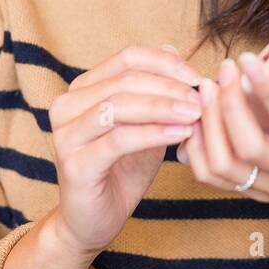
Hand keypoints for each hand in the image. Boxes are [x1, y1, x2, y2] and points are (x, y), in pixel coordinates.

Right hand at [46, 46, 202, 255]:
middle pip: (126, 80)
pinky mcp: (74, 164)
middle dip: (170, 87)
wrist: (95, 220)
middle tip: (201, 98)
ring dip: (164, 108)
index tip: (196, 77)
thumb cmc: (122, 169)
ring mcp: (66, 135)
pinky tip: (181, 135)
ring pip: (120, 105)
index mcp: (83, 89)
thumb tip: (174, 47)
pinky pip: (119, 140)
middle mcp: (67, 105)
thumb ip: (155, 89)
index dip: (165, 63)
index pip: (127, 58)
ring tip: (195, 115)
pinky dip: (154, 133)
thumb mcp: (146, 123)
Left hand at [179, 51, 268, 224]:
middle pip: (251, 147)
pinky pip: (214, 177)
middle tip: (225, 68)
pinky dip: (197, 147)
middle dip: (230, 105)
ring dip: (209, 124)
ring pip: (226, 164)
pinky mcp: (257, 193)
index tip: (252, 58)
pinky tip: (199, 115)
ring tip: (208, 87)